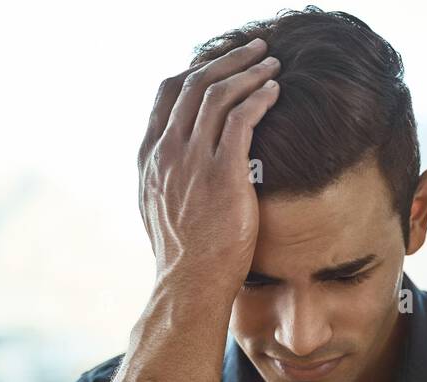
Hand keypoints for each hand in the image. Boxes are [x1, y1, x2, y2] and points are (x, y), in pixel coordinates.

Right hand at [137, 39, 280, 295]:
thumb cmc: (184, 258)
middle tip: (253, 50)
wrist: (189, 286)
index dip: (196, 71)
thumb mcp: (159, 211)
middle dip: (227, 60)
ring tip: (271, 65)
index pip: (167, 95)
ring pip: (218, 95)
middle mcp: (167, 153)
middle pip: (193, 85)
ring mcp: (192, 162)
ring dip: (248, 72)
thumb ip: (167, 180)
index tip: (221, 64)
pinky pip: (242, 118)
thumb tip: (177, 168)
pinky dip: (260, 97)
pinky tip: (276, 92)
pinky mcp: (222, 174)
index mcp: (150, 158)